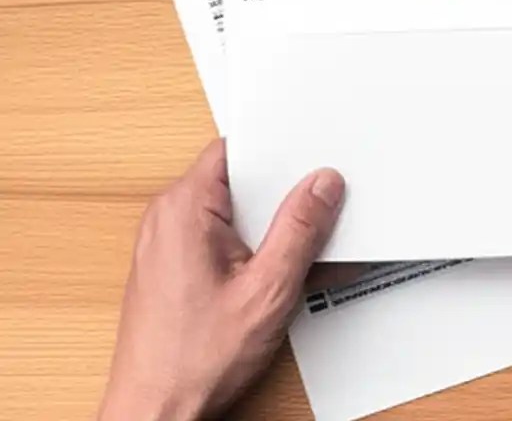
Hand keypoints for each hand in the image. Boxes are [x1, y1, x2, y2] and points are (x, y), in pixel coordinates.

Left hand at [98, 139, 345, 420]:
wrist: (155, 412)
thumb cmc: (193, 360)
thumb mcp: (268, 289)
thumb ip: (300, 229)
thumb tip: (322, 185)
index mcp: (183, 209)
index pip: (238, 150)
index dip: (281, 153)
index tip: (314, 165)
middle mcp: (167, 219)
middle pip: (239, 181)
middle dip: (281, 197)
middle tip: (317, 218)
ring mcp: (167, 243)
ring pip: (234, 212)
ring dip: (269, 228)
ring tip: (297, 256)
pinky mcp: (174, 266)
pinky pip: (223, 238)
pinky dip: (253, 249)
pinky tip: (274, 276)